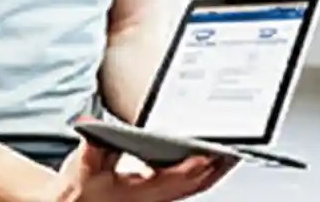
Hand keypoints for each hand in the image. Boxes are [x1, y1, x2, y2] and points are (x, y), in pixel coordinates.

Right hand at [58, 139, 237, 201]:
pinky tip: (208, 156)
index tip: (210, 151)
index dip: (195, 165)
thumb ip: (91, 146)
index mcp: (143, 193)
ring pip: (197, 185)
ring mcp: (161, 197)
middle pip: (197, 184)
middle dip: (218, 167)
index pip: (177, 179)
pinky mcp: (159, 193)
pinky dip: (203, 170)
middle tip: (237, 149)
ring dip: (215, 170)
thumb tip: (90, 125)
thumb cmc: (82, 191)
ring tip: (232, 150)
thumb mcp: (84, 166)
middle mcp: (157, 197)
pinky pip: (190, 183)